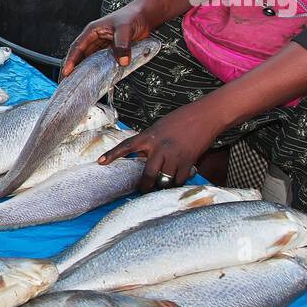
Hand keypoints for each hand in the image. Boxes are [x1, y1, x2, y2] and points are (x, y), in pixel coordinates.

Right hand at [60, 0, 167, 76]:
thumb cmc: (132, 16)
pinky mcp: (109, 52)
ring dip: (84, 71)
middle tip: (68, 82)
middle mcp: (94, 39)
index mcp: (92, 31)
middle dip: (73, 68)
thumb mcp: (125, 29)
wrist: (144, 16)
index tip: (67, 71)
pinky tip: (96, 79)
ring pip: (89, 60)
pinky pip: (100, 63)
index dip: (71, 59)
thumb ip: (122, 45)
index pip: (77, 47)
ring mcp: (101, 46)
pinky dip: (97, 71)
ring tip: (79, 83)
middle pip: (80, 56)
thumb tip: (122, 61)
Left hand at [98, 101, 224, 191]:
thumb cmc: (182, 119)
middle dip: (144, 186)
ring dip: (162, 185)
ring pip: (164, 181)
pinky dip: (177, 183)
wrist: (206, 115)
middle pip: (148, 175)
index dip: (112, 155)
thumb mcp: (159, 128)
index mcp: (149, 136)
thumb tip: (143, 158)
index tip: (100, 162)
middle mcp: (160, 148)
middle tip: (142, 191)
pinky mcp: (189, 161)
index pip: (126, 146)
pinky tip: (176, 181)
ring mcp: (175, 156)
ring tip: (161, 187)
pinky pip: (179, 180)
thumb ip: (150, 143)